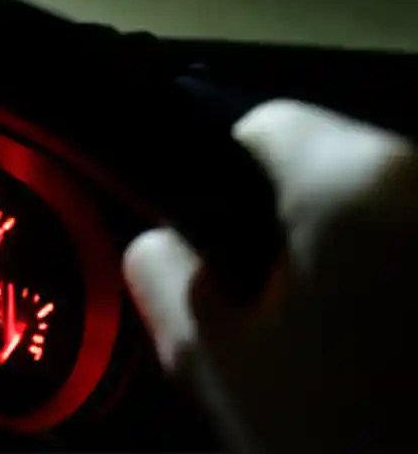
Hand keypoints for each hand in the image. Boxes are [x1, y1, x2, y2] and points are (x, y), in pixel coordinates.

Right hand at [124, 100, 417, 452]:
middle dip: (292, 228)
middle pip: (326, 168)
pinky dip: (394, 278)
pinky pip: (411, 245)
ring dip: (353, 255)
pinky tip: (387, 350)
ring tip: (340, 342)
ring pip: (380, 209)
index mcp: (352, 181)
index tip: (221, 257)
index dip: (222, 187)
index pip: (263, 125)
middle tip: (277, 317)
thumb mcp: (216, 365)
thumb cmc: (334, 426)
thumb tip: (158, 244)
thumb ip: (164, 278)